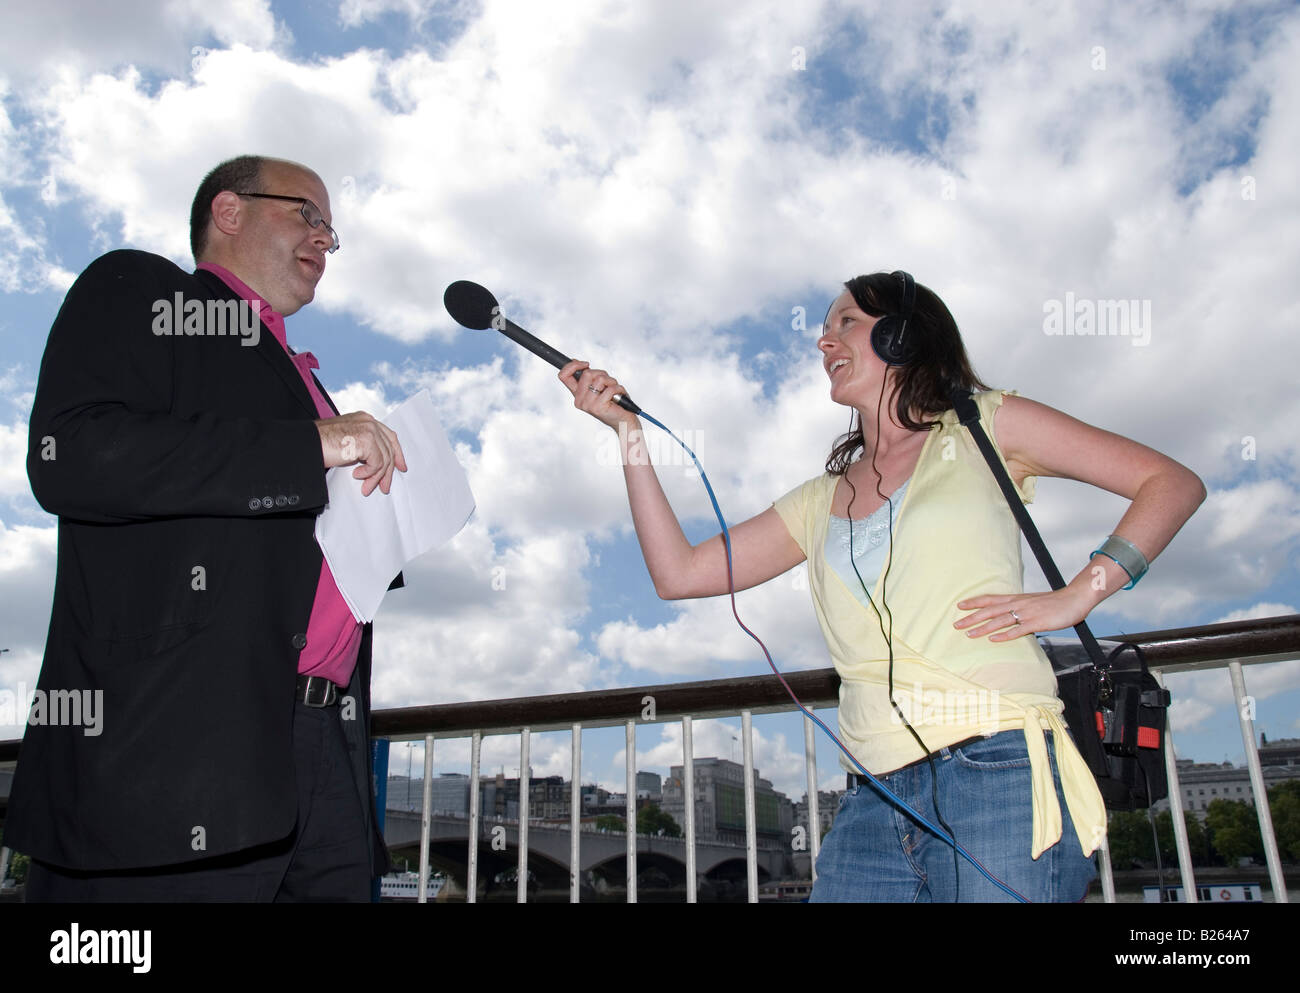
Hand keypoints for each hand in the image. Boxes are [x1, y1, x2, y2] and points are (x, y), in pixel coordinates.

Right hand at [316, 411, 407, 495]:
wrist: (306, 444)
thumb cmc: (320, 444)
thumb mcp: (348, 442)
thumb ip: (363, 447)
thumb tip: (376, 465)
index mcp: (365, 419)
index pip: (389, 436)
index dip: (397, 453)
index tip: (401, 467)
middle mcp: (369, 422)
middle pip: (390, 448)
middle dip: (388, 471)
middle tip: (385, 487)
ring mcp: (368, 429)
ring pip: (384, 459)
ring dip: (376, 477)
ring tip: (367, 487)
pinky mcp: (366, 440)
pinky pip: (377, 463)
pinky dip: (369, 473)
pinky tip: (357, 476)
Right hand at [558, 359, 637, 430]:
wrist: (622, 421)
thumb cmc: (613, 402)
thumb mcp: (598, 386)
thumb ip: (588, 377)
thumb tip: (575, 361)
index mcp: (577, 395)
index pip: (564, 376)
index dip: (572, 365)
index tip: (586, 364)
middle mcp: (579, 400)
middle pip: (587, 374)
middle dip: (602, 373)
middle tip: (608, 383)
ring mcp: (588, 405)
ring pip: (599, 379)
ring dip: (612, 381)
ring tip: (615, 390)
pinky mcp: (598, 407)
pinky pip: (610, 388)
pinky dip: (618, 389)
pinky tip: (619, 396)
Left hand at [954, 587, 1092, 640]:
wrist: (1074, 599)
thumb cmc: (1053, 602)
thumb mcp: (1031, 601)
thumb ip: (1019, 607)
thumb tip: (1007, 614)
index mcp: (1016, 598)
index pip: (990, 599)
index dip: (974, 602)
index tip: (959, 605)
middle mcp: (1018, 604)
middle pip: (990, 611)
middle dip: (972, 618)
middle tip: (956, 624)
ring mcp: (1026, 614)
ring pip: (1000, 621)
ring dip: (983, 628)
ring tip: (969, 634)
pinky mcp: (1036, 623)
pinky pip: (1018, 630)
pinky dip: (1005, 635)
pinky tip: (994, 639)